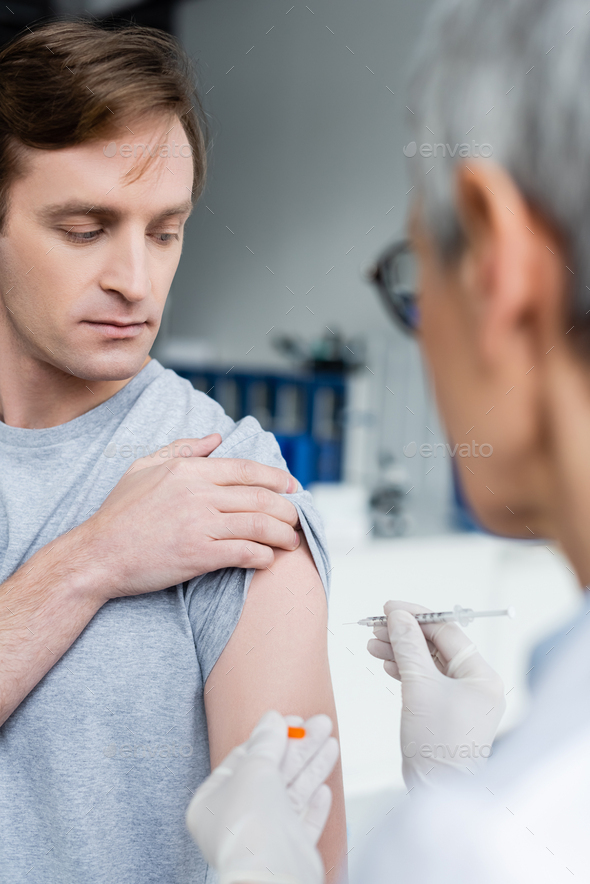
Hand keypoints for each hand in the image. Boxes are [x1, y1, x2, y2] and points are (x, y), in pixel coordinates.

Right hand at [76, 434, 301, 601]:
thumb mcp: (144, 468)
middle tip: (297, 520)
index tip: (293, 487)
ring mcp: (200, 524)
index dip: (277, 478)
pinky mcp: (198, 555)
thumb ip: (182, 448)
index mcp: (189, 470)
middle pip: (261, 497)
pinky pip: (244, 552)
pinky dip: (263, 556)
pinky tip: (267, 559)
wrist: (97, 555)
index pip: (247, 469)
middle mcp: (198, 493)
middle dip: (288, 509)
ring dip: (283, 534)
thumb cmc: (119, 513)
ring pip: (259, 525)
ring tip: (291, 542)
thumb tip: (215, 437)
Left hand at [185, 709, 338, 883]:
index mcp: (212, 802)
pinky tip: (324, 788)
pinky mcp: (289, 852)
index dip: (269, 737)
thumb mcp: (255, 768)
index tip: (292, 721)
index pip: (242, 759)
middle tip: (320, 725)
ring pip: (291, 794)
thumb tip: (272, 720)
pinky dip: (314, 804)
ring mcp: (263, 837)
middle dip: (299, 748)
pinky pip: (302, 822)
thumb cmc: (251, 826)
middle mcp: (236, 820)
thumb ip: (266, 741)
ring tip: (330, 742)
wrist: (273, 875)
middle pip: (272, 774)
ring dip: (312, 766)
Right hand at [367, 600, 505, 788]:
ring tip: (373, 644)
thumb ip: (407, 645)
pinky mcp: (447, 710)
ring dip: (401, 651)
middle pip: (437, 645)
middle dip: (404, 634)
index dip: (416, 616)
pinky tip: (386, 663)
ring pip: (428, 661)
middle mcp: (477, 684)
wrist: (436, 792)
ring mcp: (462, 698)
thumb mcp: (418, 686)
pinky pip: (426, 679)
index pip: (447, 631)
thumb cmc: (437, 744)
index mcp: (481, 675)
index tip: (389, 607)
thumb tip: (398, 615)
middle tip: (376, 626)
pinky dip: (405, 669)